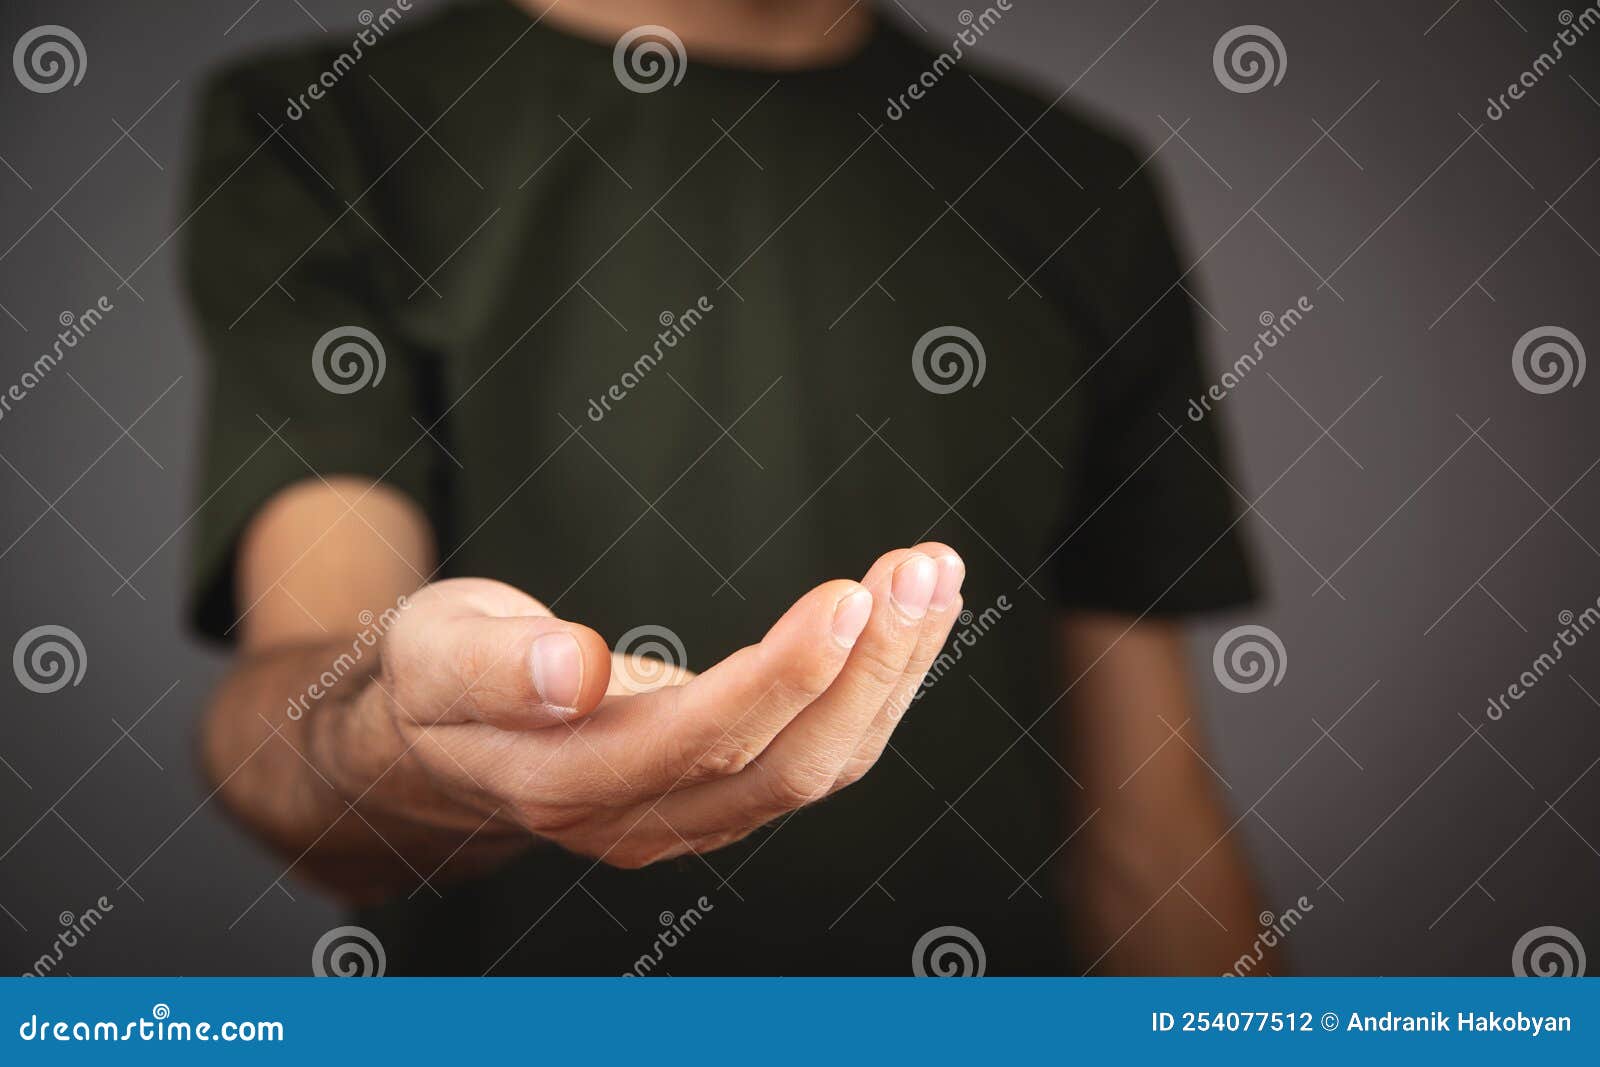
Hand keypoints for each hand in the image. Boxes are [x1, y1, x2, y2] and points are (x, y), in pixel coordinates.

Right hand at [317, 544, 964, 867]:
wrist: (437, 744)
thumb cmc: (436, 680)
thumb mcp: (435, 650)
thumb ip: (497, 668)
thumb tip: (575, 670)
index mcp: (569, 783)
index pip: (704, 743)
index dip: (787, 677)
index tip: (853, 595)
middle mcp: (644, 819)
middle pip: (787, 766)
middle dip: (870, 668)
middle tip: (924, 568)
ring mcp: (690, 818)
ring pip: (819, 766)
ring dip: (891, 674)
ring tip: (935, 578)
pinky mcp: (722, 795)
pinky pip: (819, 754)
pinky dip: (874, 688)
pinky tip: (908, 622)